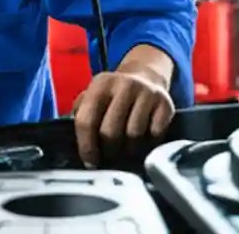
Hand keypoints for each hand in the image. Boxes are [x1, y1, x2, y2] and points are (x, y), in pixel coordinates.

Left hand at [73, 48, 175, 167]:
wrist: (146, 76)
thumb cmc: (113, 94)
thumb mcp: (93, 95)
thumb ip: (81, 113)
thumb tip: (73, 142)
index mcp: (99, 85)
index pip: (86, 120)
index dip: (86, 146)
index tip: (89, 162)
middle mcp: (123, 86)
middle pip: (110, 131)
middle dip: (108, 150)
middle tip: (108, 158)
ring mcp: (146, 94)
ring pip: (133, 135)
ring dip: (128, 149)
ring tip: (125, 150)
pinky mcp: (166, 104)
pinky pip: (155, 134)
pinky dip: (149, 143)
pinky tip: (144, 141)